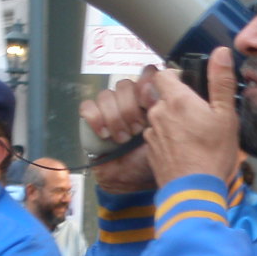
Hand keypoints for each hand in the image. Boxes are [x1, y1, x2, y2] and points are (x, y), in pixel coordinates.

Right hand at [80, 70, 158, 193]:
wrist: (130, 182)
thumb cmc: (152, 160)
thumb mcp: (169, 135)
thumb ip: (169, 110)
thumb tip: (165, 87)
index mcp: (150, 100)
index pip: (146, 73)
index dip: (146, 84)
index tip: (150, 104)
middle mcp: (130, 101)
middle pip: (125, 84)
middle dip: (130, 109)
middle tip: (136, 130)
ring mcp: (110, 109)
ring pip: (106, 95)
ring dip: (115, 118)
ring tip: (123, 139)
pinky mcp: (93, 119)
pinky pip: (87, 106)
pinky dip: (95, 119)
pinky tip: (104, 135)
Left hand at [142, 48, 239, 188]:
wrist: (194, 191)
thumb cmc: (213, 153)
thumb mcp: (225, 115)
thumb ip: (221, 81)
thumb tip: (220, 52)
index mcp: (176, 100)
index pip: (163, 74)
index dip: (176, 76)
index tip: (190, 85)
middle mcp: (158, 113)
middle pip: (163, 97)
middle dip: (178, 102)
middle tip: (199, 115)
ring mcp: (151, 133)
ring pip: (160, 118)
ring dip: (173, 122)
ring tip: (194, 136)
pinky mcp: (151, 152)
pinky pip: (158, 137)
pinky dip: (169, 140)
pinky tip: (185, 151)